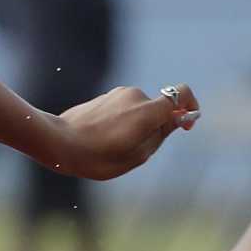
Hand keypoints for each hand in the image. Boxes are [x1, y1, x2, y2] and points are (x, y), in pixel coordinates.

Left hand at [54, 83, 199, 179]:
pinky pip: (125, 109)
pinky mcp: (106, 96)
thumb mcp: (137, 155)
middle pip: (159, 108)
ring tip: (114, 146)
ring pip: (141, 110)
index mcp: (147, 111)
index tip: (186, 125)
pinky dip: (123, 123)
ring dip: (137, 127)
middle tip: (135, 150)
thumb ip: (162, 134)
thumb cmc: (98, 156)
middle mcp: (135, 95)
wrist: (59, 142)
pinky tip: (104, 138)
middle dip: (156, 127)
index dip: (190, 107)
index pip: (182, 93)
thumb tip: (180, 118)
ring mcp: (118, 93)